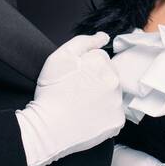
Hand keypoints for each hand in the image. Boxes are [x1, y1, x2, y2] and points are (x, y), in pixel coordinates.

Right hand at [15, 32, 125, 165]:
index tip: (74, 78)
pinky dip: (103, 116)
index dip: (85, 67)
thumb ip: (83, 42)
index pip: (100, 58)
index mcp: (101, 63)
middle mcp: (114, 81)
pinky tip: (88, 117)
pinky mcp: (117, 122)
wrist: (47, 128)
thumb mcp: (59, 57)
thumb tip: (103, 37)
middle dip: (96, 81)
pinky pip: (113, 115)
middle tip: (76, 92)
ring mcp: (117, 103)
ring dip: (101, 98)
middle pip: (109, 75)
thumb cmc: (51, 93)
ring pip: (112, 95)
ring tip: (81, 106)